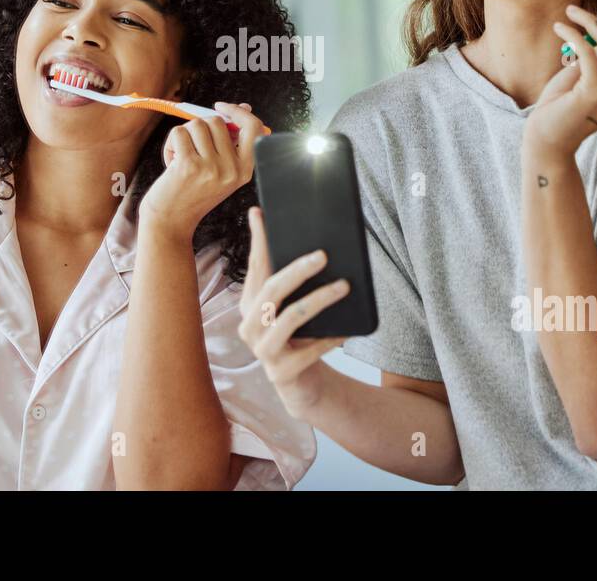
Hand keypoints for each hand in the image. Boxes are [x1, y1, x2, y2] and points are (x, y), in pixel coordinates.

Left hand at [137, 102, 263, 240]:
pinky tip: (172, 163)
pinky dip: (170, 144)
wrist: (171, 221)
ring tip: (182, 158)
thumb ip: (232, 140)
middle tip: (192, 149)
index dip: (239, 112)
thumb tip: (245, 107)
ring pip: (197, 124)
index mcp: (246, 170)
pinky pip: (179, 132)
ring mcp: (212, 168)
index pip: (255, 128)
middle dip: (200, 128)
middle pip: (217, 122)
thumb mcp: (221, 168)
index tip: (222, 107)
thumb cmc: (194, 191)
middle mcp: (232, 170)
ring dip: (184, 136)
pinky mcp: (189, 165)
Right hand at [236, 207, 347, 418]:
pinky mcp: (282, 373)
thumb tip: (298, 232)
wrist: (302, 382)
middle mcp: (249, 326)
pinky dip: (330, 337)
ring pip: (291, 318)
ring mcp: (263, 351)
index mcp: (249, 304)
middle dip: (297, 270)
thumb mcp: (291, 303)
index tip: (262, 213)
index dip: (258, 240)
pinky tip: (347, 329)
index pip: (254, 266)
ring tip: (344, 286)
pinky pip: (309, 350)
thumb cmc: (299, 334)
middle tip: (323, 255)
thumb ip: (288, 272)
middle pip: (271, 290)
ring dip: (320, 299)